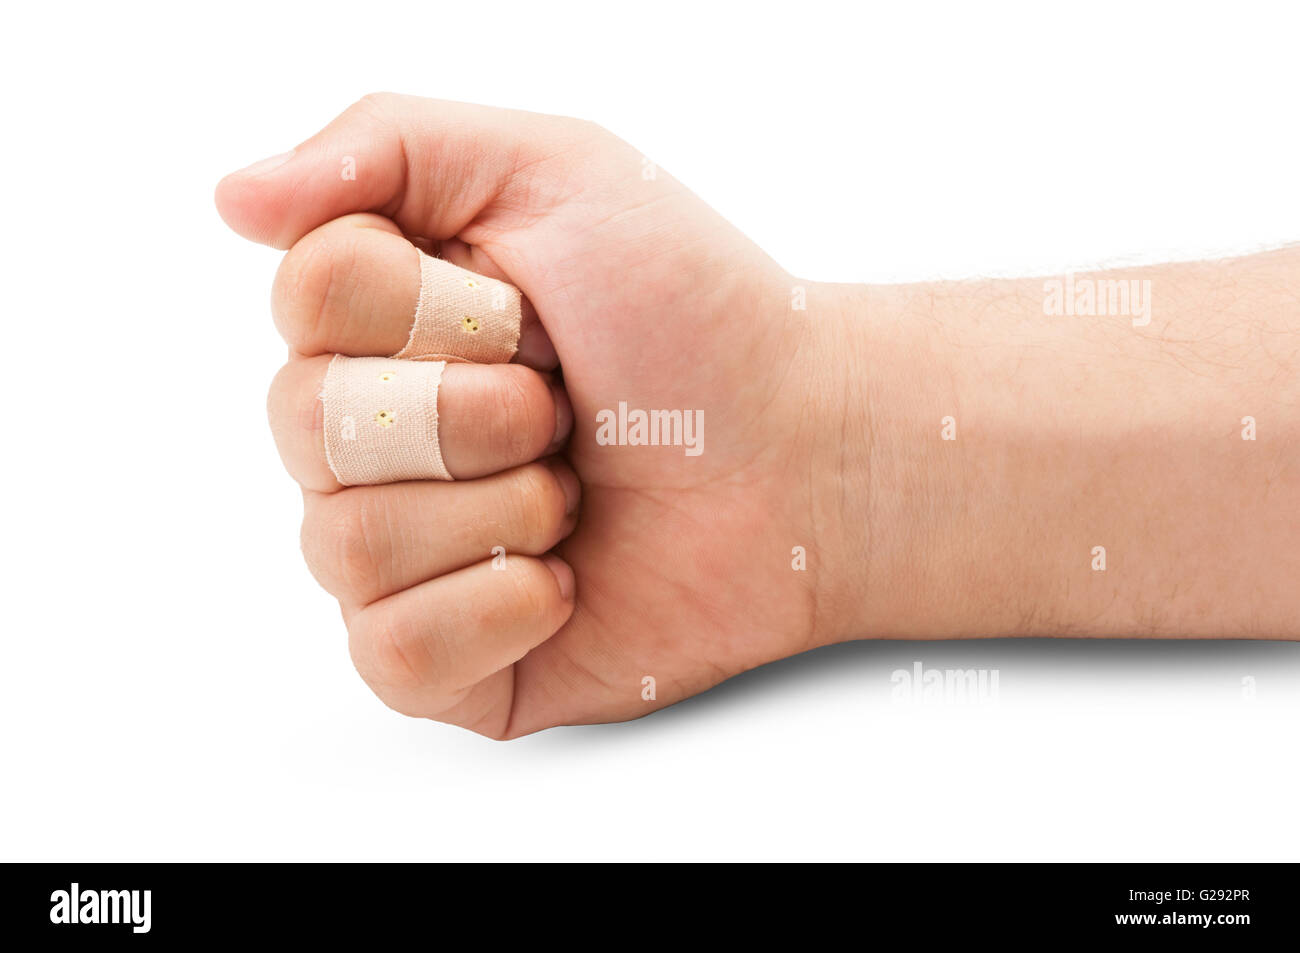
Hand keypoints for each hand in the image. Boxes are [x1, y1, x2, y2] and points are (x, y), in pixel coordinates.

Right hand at [216, 94, 854, 735]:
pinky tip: (564, 579)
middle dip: (475, 409)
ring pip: (344, 545)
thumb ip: (386, 146)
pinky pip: (392, 655)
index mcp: (384, 328)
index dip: (430, 307)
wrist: (806, 455)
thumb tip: (234, 198)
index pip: (307, 303)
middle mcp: (377, 443)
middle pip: (309, 426)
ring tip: (578, 492)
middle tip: (567, 406)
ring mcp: (408, 556)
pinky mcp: (452, 661)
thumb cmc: (695, 315)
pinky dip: (495, 609)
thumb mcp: (555, 171)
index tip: (537, 312)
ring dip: (500, 506)